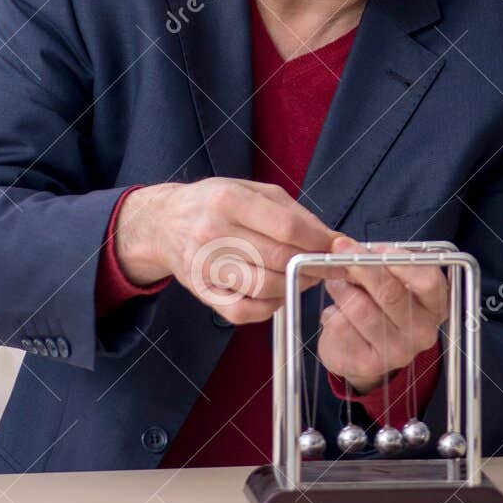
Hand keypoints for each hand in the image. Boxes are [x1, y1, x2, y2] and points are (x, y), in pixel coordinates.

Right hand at [113, 179, 347, 324]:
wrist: (163, 222)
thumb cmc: (214, 203)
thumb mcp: (252, 190)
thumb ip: (293, 213)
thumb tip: (331, 238)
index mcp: (229, 200)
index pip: (287, 228)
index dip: (319, 242)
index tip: (339, 248)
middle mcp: (213, 232)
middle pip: (279, 259)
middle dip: (313, 266)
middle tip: (328, 267)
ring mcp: (205, 265)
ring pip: (264, 287)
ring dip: (293, 287)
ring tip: (303, 277)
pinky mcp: (201, 291)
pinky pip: (243, 312)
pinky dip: (268, 307)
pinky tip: (277, 293)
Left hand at [316, 235, 448, 392]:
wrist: (364, 353)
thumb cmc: (380, 307)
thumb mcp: (392, 281)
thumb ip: (384, 264)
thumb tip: (361, 250)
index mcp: (435, 307)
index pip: (427, 280)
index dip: (399, 259)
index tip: (375, 248)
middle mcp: (422, 332)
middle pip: (391, 293)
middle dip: (362, 266)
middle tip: (341, 249)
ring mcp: (398, 352)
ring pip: (361, 308)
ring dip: (341, 289)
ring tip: (336, 283)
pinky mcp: (368, 364)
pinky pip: (342, 327)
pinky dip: (331, 313)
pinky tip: (336, 313)